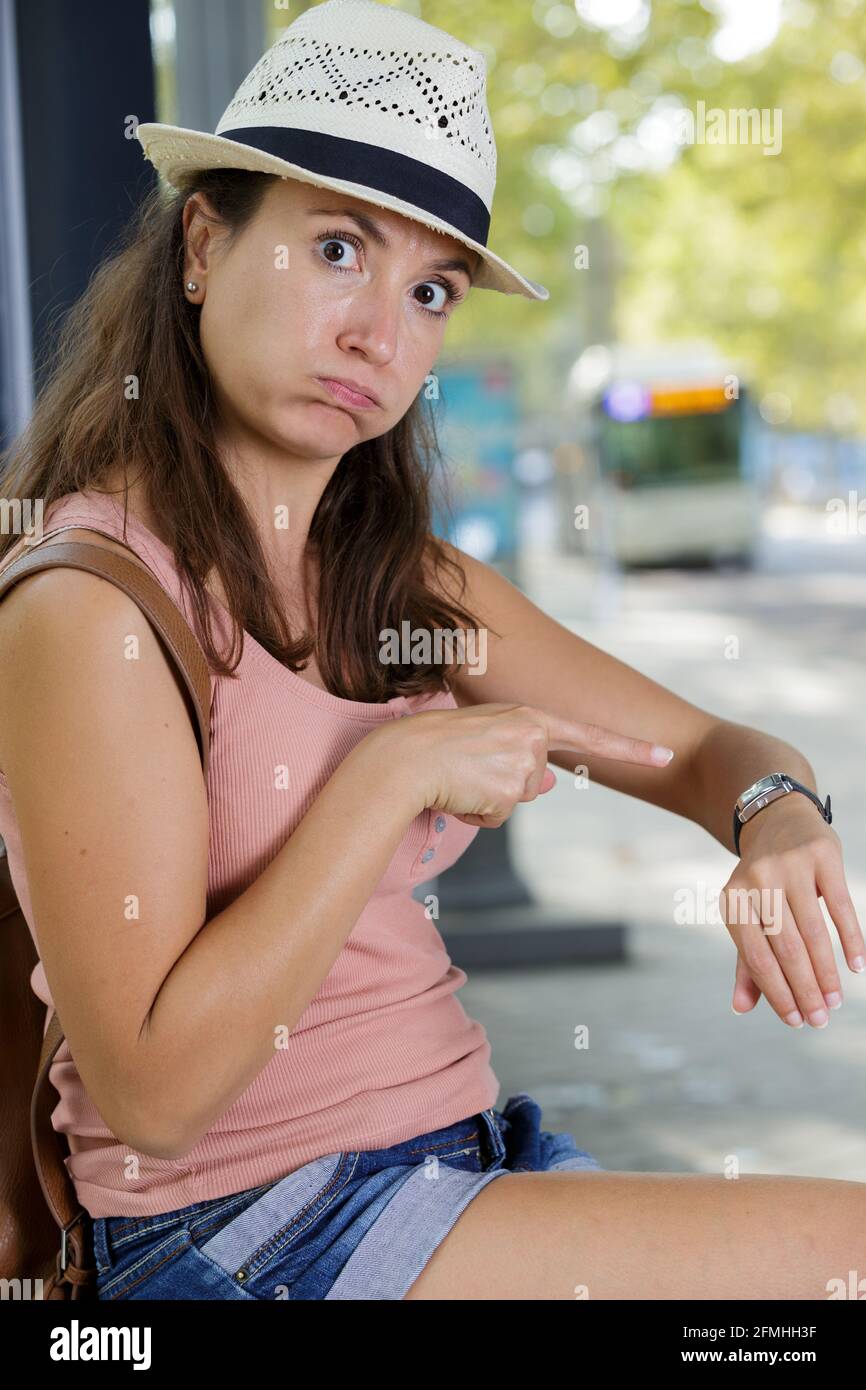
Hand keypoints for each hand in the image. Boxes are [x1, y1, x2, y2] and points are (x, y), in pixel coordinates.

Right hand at [384, 701, 674, 828]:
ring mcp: (522, 765)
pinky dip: (478, 814)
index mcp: (528, 715)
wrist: (404, 756)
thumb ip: (521, 754)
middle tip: (468, 767)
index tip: (666, 756)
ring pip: (516, 800)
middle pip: (535, 779)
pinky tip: (458, 794)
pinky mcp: (508, 792)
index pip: (589, 735)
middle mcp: (532, 736)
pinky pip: (498, 817)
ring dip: (488, 800)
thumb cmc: (435, 742)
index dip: (631, 748)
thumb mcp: (484, 737)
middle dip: (504, 783)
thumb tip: (550, 787)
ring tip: (459, 778)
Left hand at [721, 798, 864, 1028]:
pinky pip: (841, 906)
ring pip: (813, 931)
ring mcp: (790, 866)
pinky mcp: (822, 855)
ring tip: (836, 1000)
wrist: (777, 820)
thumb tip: (741, 1008)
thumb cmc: (762, 882)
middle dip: (804, 989)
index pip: (756, 958)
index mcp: (733, 900)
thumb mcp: (747, 914)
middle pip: (785, 948)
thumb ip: (745, 961)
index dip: (777, 992)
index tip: (797, 1021)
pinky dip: (851, 939)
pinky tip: (858, 966)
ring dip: (826, 972)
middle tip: (821, 1020)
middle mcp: (758, 881)